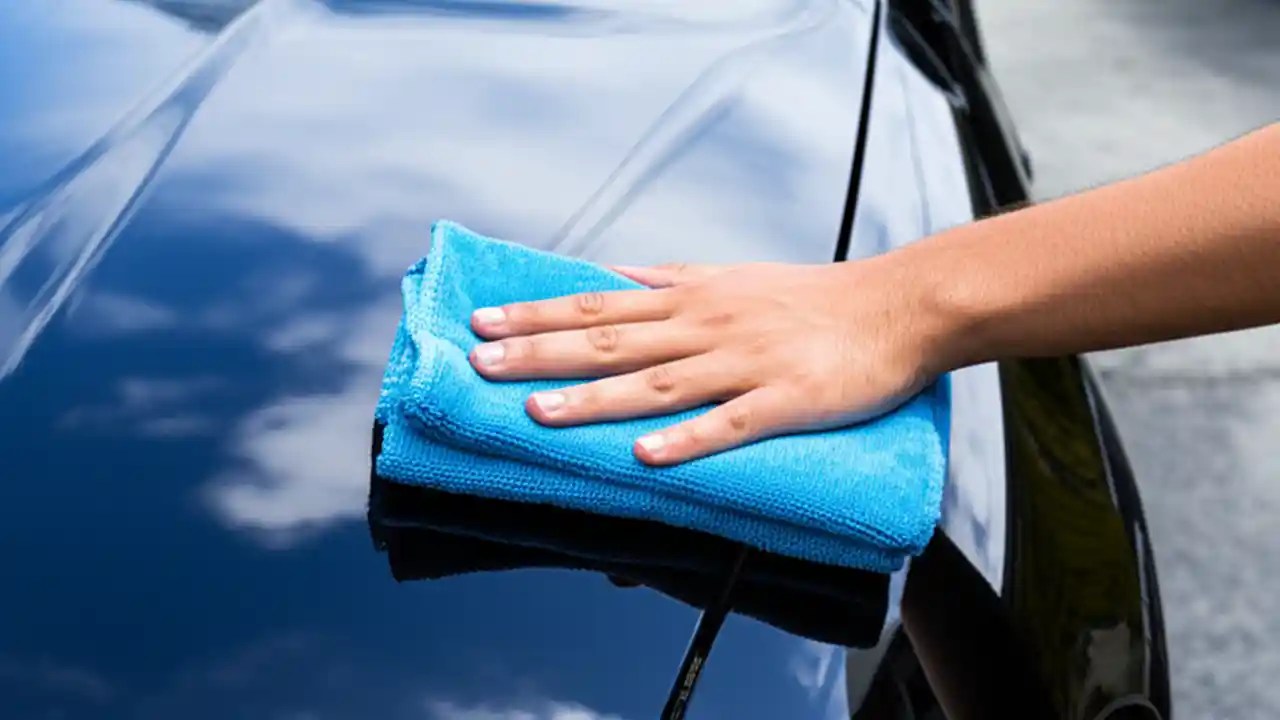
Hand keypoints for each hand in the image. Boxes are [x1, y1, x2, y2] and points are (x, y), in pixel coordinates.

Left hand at [468, 258, 950, 464]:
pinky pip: (730, 423)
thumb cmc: (814, 297)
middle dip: (541, 354)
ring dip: (594, 399)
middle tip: (481, 365)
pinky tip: (644, 455)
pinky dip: (686, 439)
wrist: (898, 306)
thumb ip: (670, 278)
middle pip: (612, 340)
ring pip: (657, 383)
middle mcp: (708, 325)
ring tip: (538, 413)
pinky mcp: (787, 400)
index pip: (600, 304)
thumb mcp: (733, 275)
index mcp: (694, 297)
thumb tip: (613, 273)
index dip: (539, 314)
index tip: (485, 323)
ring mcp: (745, 363)